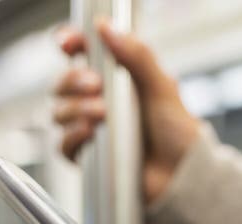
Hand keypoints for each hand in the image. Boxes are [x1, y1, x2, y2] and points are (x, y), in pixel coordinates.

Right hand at [54, 20, 200, 203]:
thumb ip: (137, 57)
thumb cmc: (178, 135)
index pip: (80, 55)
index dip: (70, 44)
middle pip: (61, 84)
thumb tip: (107, 28)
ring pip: (59, 113)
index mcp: (115, 80)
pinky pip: (63, 145)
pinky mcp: (88, 159)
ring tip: (102, 114)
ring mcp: (91, 131)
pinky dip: (72, 136)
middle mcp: (98, 103)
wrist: (183, 177)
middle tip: (96, 85)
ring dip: (75, 109)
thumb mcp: (162, 89)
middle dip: (72, 80)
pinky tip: (91, 133)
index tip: (70, 43)